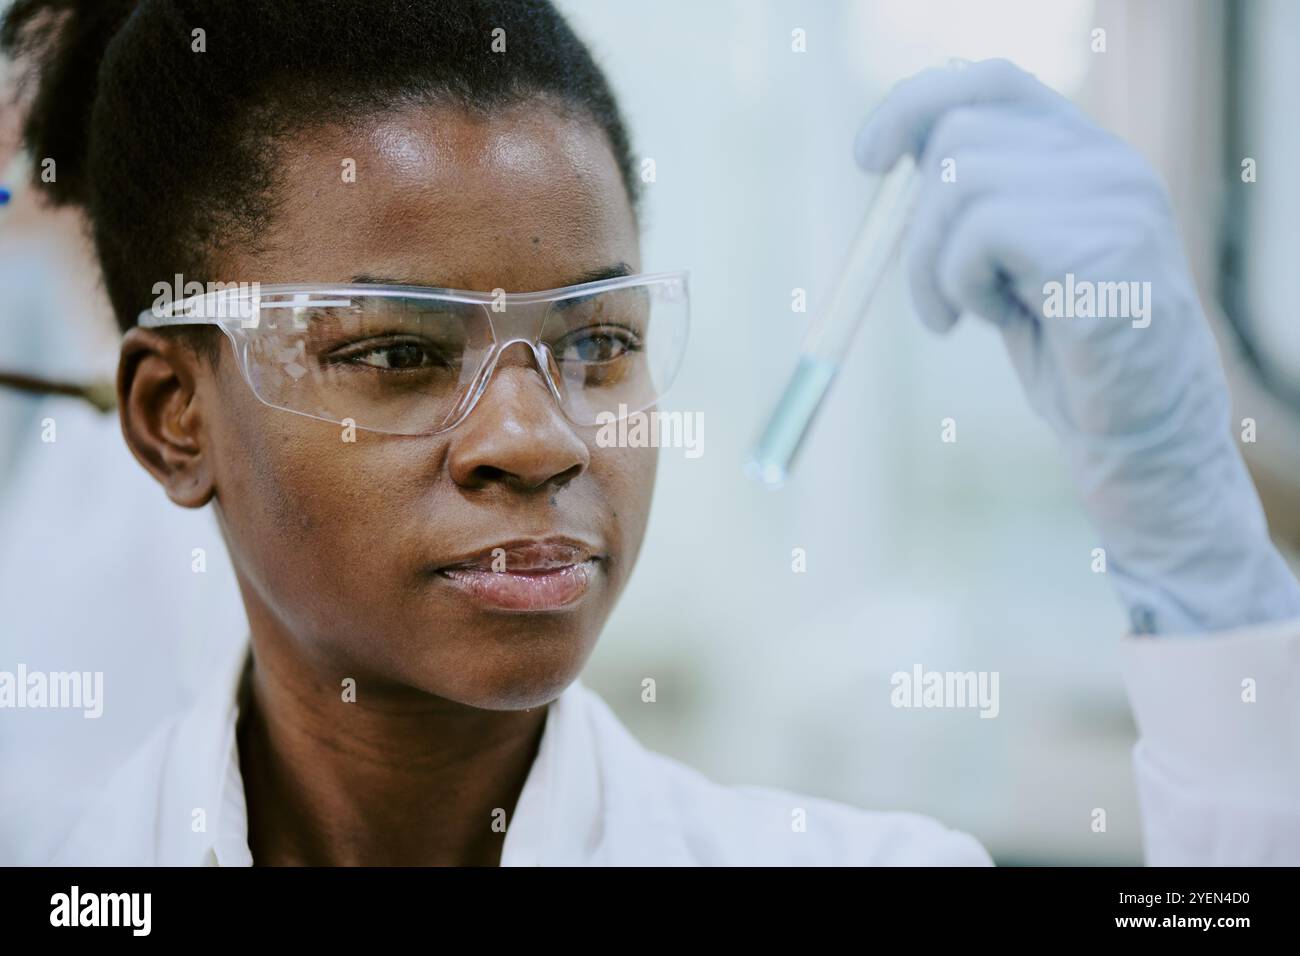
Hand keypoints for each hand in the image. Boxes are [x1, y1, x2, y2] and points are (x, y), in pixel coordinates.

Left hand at [854, 58, 1299, 634]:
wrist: (1138, 439)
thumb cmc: (1069, 358)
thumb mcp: (1010, 266)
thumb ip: (973, 206)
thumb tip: (892, 160)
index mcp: (1087, 156)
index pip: (992, 81)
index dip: (916, 104)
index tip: (867, 158)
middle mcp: (1107, 161)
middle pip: (960, 133)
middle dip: (915, 223)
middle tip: (931, 302)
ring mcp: (1112, 199)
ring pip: (959, 181)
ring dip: (933, 263)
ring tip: (964, 317)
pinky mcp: (1100, 248)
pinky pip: (979, 233)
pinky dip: (959, 285)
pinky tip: (995, 324)